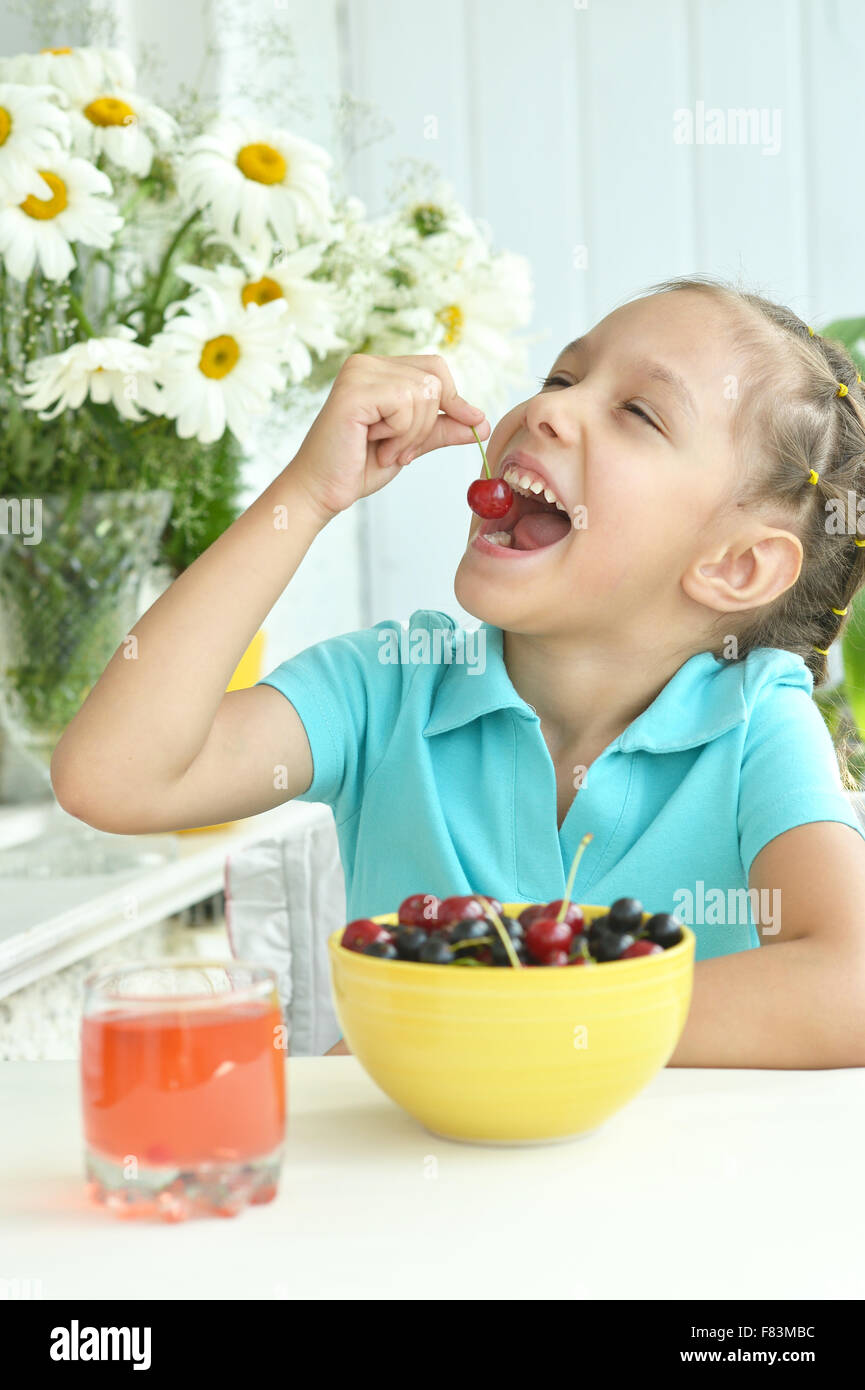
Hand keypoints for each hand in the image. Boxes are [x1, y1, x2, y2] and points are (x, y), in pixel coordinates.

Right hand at [289, 352, 489, 523]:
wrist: (322, 490)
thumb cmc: (358, 466)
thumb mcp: (411, 443)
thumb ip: (442, 428)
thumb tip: (482, 422)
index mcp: (379, 369)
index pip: (436, 368)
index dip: (453, 399)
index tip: (463, 426)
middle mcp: (366, 363)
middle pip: (435, 379)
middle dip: (427, 424)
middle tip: (400, 449)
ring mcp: (358, 373)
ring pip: (423, 393)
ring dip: (411, 433)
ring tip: (383, 448)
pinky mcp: (354, 391)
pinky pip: (404, 403)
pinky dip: (398, 433)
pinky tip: (372, 444)